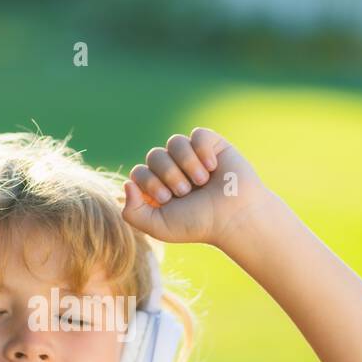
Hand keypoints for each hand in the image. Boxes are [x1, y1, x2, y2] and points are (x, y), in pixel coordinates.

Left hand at [120, 128, 269, 246]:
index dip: (150, 184)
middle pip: (154, 156)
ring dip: (187, 164)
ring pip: (174, 142)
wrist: (234, 217)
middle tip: (187, 192)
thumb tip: (128, 184)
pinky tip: (213, 166)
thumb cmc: (198, 223)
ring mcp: (192, 155)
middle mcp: (173, 169)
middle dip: (169, 176)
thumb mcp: (159, 226)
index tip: (168, 200)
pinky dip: (203, 151)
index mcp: (158, 187)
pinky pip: (197, 134)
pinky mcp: (211, 144)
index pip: (139, 173)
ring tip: (202, 181)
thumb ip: (132, 213)